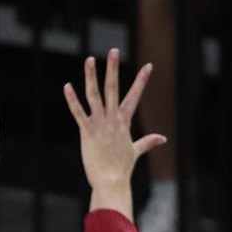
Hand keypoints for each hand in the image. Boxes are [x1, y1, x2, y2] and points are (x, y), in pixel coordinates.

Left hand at [64, 49, 160, 213]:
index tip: (148, 65)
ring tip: (90, 59)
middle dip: (113, 68)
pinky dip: (72, 100)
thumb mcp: (136, 152)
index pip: (135, 96)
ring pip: (95, 95)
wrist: (112, 181)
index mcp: (124, 122)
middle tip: (114, 51)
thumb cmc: (122, 168)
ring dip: (91, 76)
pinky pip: (78, 112)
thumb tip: (163, 139)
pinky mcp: (87, 132)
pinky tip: (67, 86)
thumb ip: (148, 142)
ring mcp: (100, 124)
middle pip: (113, 88)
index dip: (141, 80)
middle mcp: (113, 119)